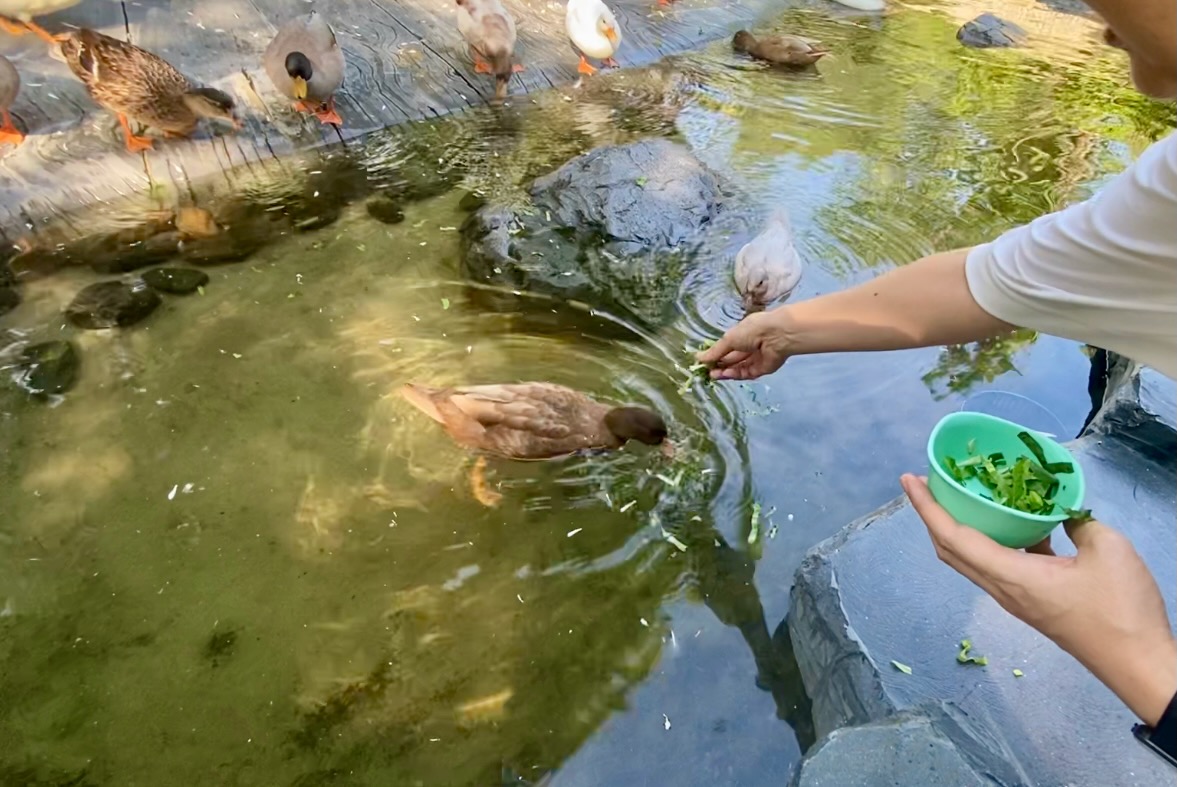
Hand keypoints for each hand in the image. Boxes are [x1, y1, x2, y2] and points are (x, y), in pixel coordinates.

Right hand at [696, 310, 790, 379]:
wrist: (776, 335)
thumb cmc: (752, 330)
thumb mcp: (729, 338)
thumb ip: (715, 351)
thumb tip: (699, 358)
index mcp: (743, 334)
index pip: (727, 347)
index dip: (716, 354)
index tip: (704, 361)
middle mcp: (750, 346)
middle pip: (732, 359)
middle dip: (719, 364)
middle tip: (706, 370)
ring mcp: (757, 358)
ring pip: (738, 367)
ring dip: (725, 371)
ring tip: (712, 374)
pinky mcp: (763, 369)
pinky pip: (746, 373)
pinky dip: (735, 374)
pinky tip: (724, 375)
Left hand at [901, 474, 1176, 725]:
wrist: (1138, 663)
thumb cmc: (1120, 609)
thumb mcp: (1108, 550)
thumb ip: (1080, 522)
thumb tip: (1065, 513)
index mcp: (1011, 576)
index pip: (953, 537)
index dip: (928, 507)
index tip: (909, 480)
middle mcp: (1003, 589)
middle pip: (951, 550)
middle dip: (934, 515)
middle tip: (929, 483)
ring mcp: (1016, 599)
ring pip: (972, 560)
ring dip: (960, 529)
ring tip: (965, 497)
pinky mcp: (1033, 603)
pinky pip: (1000, 566)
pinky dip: (994, 541)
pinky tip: (1016, 523)